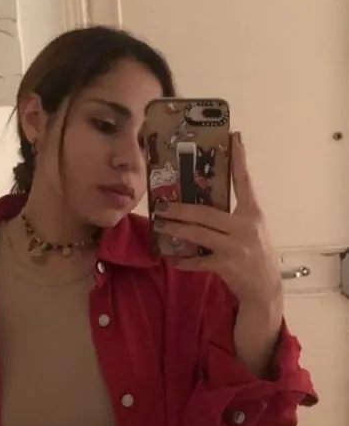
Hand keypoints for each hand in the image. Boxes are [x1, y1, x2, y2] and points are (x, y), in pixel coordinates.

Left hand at [153, 132, 281, 307]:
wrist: (265, 287)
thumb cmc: (255, 253)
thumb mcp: (252, 229)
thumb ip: (233, 215)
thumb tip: (203, 201)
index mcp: (253, 213)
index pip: (244, 182)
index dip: (239, 159)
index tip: (234, 138)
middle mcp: (245, 227)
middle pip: (206, 213)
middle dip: (181, 209)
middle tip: (162, 205)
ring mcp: (235, 247)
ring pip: (198, 234)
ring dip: (176, 230)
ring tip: (160, 225)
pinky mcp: (226, 265)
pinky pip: (198, 261)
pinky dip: (183, 261)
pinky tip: (172, 258)